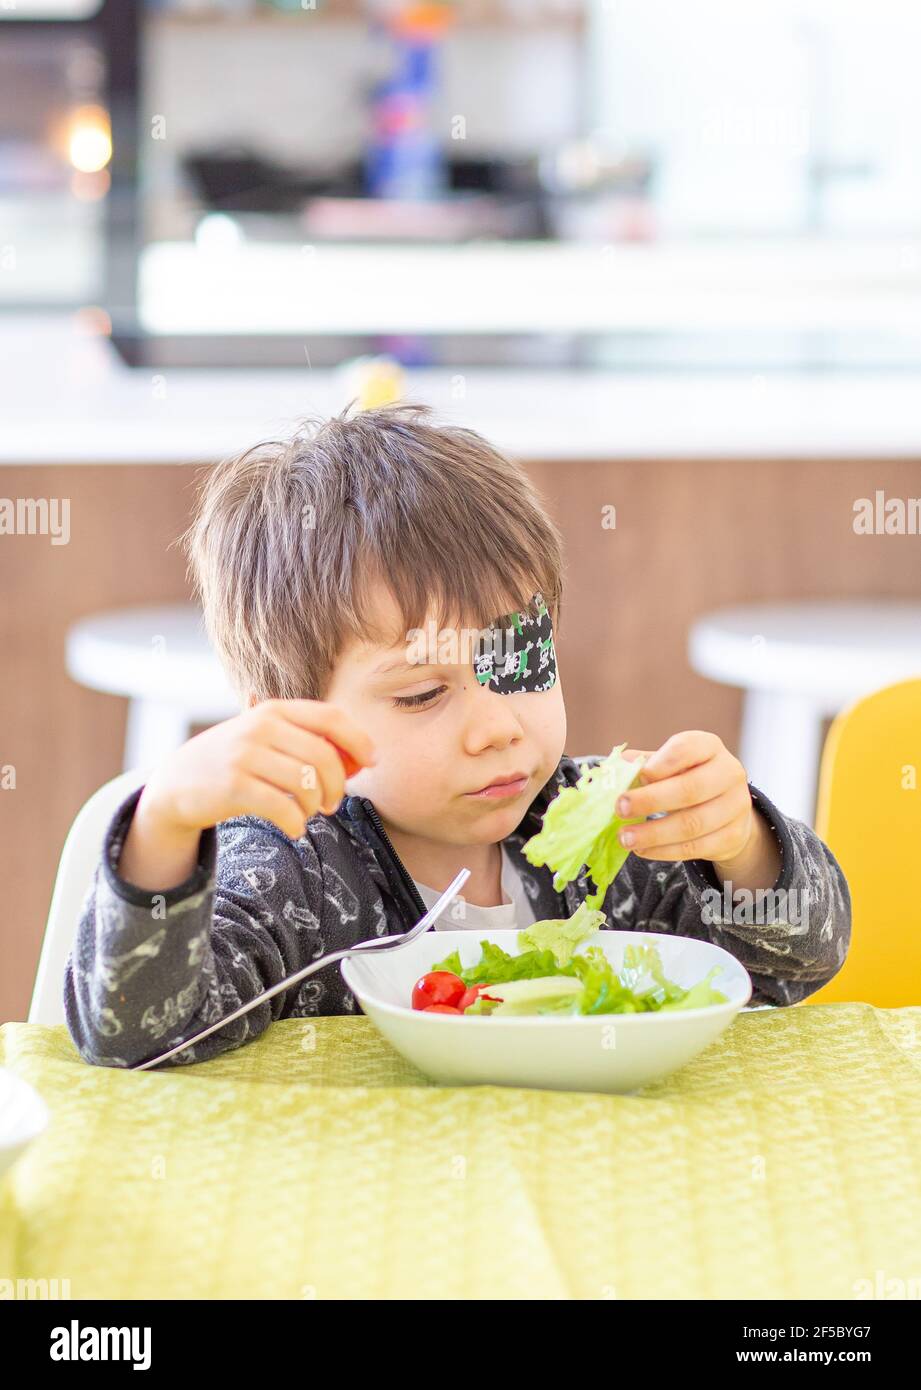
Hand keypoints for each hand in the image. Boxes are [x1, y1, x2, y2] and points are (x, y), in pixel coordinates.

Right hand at [138, 699, 376, 841]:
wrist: (177, 781)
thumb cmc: (234, 760)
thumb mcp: (265, 737)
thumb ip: (306, 740)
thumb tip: (361, 758)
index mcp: (274, 709)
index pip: (331, 717)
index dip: (359, 740)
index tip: (372, 761)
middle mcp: (261, 727)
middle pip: (324, 757)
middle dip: (338, 785)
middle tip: (332, 803)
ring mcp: (245, 755)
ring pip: (307, 784)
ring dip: (315, 807)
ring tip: (307, 813)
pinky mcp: (234, 786)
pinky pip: (284, 809)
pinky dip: (296, 824)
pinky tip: (293, 827)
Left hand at [614, 731, 770, 878]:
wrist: (730, 811)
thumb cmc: (690, 779)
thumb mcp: (672, 765)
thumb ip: (647, 765)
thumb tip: (617, 767)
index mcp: (709, 747)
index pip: (687, 748)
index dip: (661, 763)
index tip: (638, 776)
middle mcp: (729, 773)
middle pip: (690, 789)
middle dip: (650, 800)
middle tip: (619, 809)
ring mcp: (736, 806)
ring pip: (692, 824)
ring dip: (653, 833)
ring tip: (625, 838)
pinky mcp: (733, 836)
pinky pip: (696, 848)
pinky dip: (664, 851)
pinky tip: (642, 849)